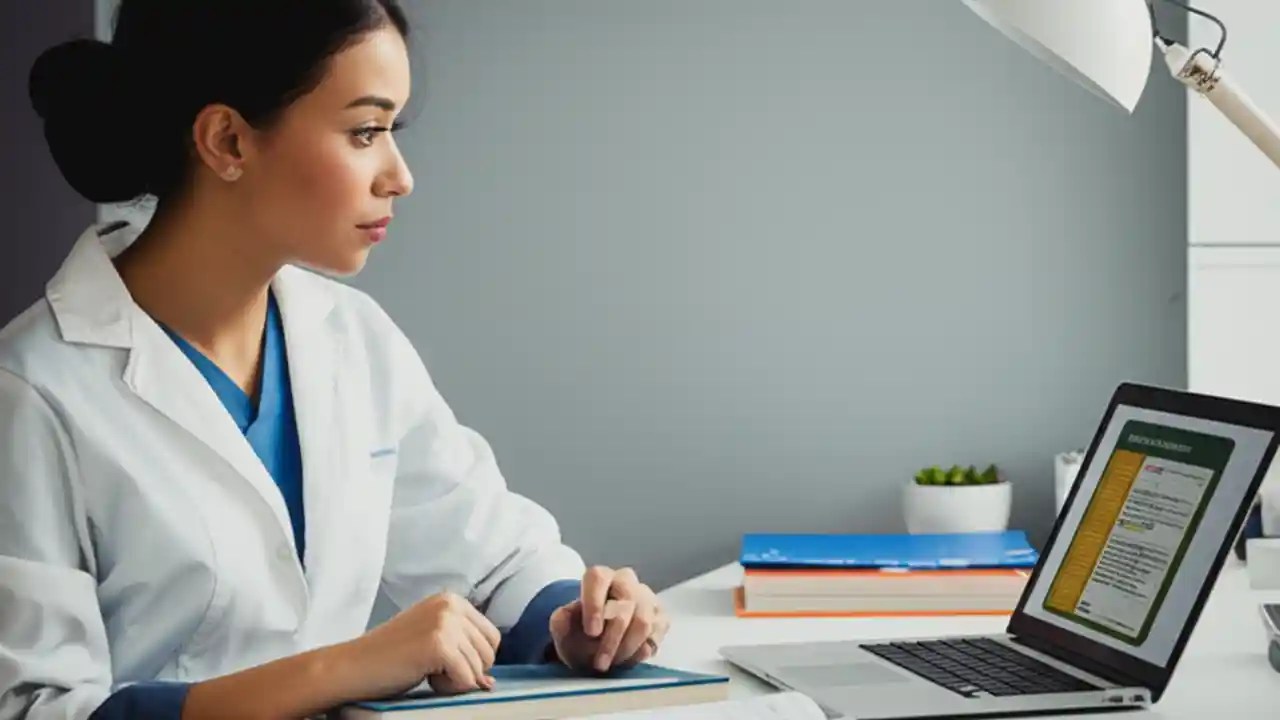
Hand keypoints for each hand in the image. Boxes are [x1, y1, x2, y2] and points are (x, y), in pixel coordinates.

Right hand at [350, 591, 500, 697]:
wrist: (353, 666)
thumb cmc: (390, 658)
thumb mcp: (434, 644)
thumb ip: (464, 653)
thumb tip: (490, 682)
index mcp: (452, 600)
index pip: (491, 637)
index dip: (473, 660)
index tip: (442, 662)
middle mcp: (452, 604)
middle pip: (490, 653)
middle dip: (466, 670)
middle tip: (431, 668)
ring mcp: (446, 622)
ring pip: (479, 668)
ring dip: (454, 680)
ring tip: (424, 670)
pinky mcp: (439, 644)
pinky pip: (466, 680)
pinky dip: (447, 688)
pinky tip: (422, 675)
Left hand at [549, 566, 669, 672]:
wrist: (597, 644)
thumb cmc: (580, 633)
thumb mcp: (563, 629)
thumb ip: (560, 621)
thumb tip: (564, 616)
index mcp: (599, 577)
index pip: (598, 578)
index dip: (595, 604)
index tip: (591, 632)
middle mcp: (625, 581)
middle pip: (627, 601)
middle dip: (613, 638)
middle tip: (600, 663)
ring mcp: (646, 597)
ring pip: (645, 620)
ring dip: (627, 648)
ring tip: (612, 664)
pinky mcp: (660, 617)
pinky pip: (657, 634)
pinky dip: (642, 652)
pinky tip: (628, 659)